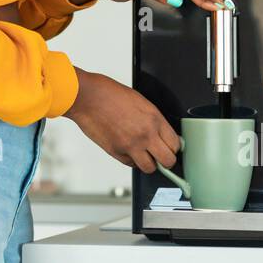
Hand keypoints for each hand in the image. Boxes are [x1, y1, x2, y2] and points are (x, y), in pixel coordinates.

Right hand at [65, 67, 180, 171]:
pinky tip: (127, 149)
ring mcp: (131, 145)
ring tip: (144, 155)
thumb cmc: (109, 94)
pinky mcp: (116, 152)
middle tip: (161, 155)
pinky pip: (130, 164)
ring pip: (150, 168)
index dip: (173, 147)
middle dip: (166, 160)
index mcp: (154, 118)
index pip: (175, 144)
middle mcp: (145, 134)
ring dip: (149, 163)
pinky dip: (131, 160)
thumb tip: (161, 133)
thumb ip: (152, 119)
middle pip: (168, 161)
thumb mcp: (139, 101)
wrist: (87, 97)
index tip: (170, 147)